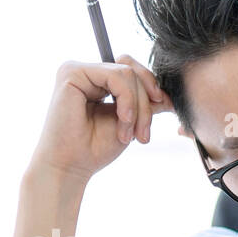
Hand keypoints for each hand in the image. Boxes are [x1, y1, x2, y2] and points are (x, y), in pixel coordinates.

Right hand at [29, 53, 173, 183]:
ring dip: (137, 106)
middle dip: (146, 100)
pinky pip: (117, 76)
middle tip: (144, 133)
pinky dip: (127, 100)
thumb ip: (145, 104)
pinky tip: (123, 121)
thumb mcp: (128, 122)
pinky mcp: (72, 73)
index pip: (131, 69)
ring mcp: (77, 70)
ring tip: (130, 134)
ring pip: (127, 73)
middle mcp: (85, 72)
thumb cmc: (93, 149)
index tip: (165, 109)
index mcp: (96, 81)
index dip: (151, 87)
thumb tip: (168, 96)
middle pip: (131, 68)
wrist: (69, 168)